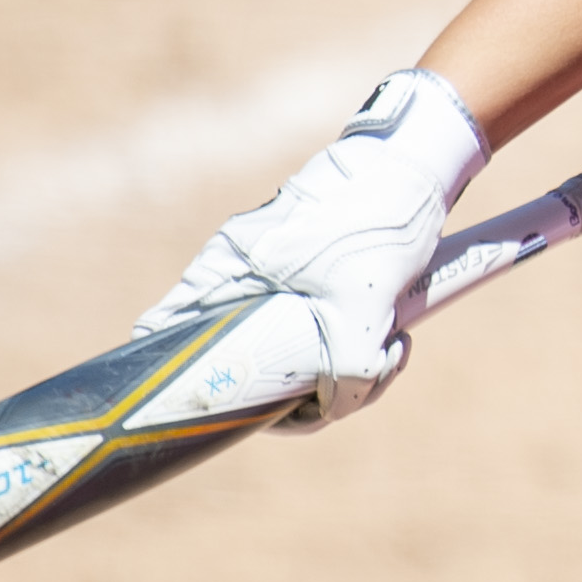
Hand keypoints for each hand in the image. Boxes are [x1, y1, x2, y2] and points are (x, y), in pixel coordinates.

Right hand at [132, 69, 489, 427]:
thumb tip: (332, 410)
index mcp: (226, 270)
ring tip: (396, 348)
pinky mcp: (309, 280)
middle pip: (242, 357)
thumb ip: (348, 371)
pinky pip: (315, 331)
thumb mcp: (365, 306)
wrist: (416, 169)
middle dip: (302, 389)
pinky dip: (354, 344)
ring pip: (288, 350)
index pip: (165, 330)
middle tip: (360, 383)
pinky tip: (399, 339)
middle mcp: (238, 273)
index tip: (218, 412)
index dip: (183, 378)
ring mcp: (271, 276)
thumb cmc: (378, 223)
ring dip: (346, 367)